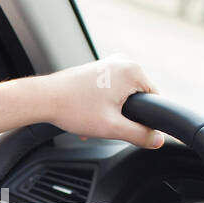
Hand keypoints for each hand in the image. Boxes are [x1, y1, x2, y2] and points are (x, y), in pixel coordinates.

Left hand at [0, 54, 164, 147]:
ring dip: (111, 113)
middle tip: (105, 125)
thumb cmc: (75, 108)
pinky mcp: (99, 69)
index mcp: (133, 71)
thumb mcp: (113, 128)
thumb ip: (140, 135)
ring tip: (93, 121)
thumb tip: (158, 140)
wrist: (45, 98)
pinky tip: (88, 116)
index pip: (156, 100)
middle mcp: (124, 62)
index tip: (128, 128)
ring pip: (122, 96)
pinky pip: (111, 91)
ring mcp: (110, 63)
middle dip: (124, 116)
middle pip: (138, 98)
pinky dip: (103, 106)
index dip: (145, 119)